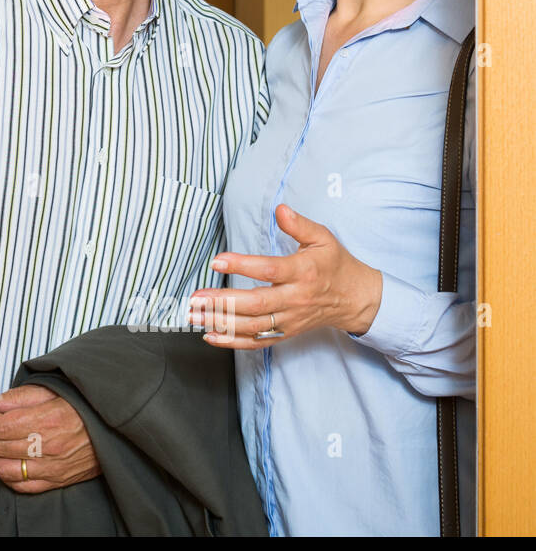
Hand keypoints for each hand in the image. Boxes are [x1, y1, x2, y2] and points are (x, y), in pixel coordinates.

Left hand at [0, 384, 99, 492]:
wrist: (111, 427)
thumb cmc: (82, 405)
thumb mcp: (53, 390)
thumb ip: (20, 397)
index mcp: (46, 421)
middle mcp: (48, 447)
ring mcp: (52, 468)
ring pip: (5, 469)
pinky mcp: (57, 481)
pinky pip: (22, 486)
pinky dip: (8, 475)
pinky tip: (8, 460)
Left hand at [188, 203, 382, 349]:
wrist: (355, 298)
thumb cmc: (334, 264)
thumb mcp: (323, 238)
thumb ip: (299, 225)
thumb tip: (280, 209)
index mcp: (303, 272)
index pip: (269, 270)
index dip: (241, 265)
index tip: (217, 261)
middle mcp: (295, 298)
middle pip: (256, 304)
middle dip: (223, 302)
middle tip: (195, 299)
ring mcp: (290, 319)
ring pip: (253, 326)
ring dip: (221, 323)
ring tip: (194, 316)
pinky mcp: (286, 332)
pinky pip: (258, 341)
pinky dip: (233, 342)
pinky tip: (211, 336)